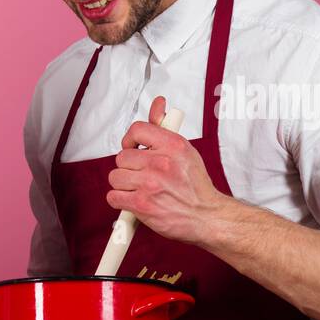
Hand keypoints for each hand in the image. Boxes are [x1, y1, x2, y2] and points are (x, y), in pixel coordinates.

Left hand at [107, 95, 229, 243]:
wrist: (206, 216)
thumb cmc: (195, 185)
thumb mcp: (184, 151)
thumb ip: (164, 128)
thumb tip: (158, 102)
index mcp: (173, 145)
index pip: (136, 130)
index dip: (130, 140)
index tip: (134, 148)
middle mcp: (161, 162)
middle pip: (122, 157)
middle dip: (129, 167)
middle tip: (142, 175)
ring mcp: (150, 184)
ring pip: (115, 176)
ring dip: (123, 184)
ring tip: (138, 189)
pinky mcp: (141, 204)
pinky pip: (113, 196)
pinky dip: (120, 200)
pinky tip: (133, 201)